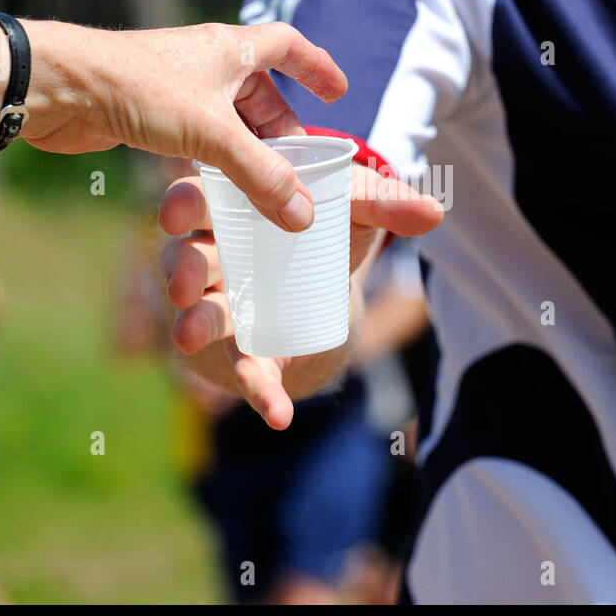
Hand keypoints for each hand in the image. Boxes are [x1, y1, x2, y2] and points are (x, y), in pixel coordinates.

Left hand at [23, 20, 347, 231]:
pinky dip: (216, 161)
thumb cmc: (138, 90)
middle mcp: (207, 64)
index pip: (288, 46)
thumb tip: (304, 216)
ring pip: (229, 120)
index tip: (339, 92)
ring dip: (250, 150)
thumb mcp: (212, 135)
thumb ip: (261, 176)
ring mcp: (178, 90)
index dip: (317, 67)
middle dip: (284, 129)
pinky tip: (220, 188)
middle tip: (302, 167)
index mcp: (230, 49)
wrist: (59, 89)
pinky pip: (199, 139)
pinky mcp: (152, 116)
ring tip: (268, 185)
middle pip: (261, 94)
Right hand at [159, 162, 442, 427]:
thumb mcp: (356, 208)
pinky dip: (260, 393)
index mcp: (231, 207)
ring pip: (198, 315)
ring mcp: (220, 305)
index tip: (180, 212)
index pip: (193, 200)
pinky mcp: (242, 349)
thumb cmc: (328, 223)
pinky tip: (277, 415)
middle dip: (181, 271)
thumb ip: (388, 205)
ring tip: (191, 337)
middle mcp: (212, 255)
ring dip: (195, 326)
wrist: (329, 278)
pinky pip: (245, 371)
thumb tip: (435, 211)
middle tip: (182, 282)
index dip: (181, 204)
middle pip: (185, 260)